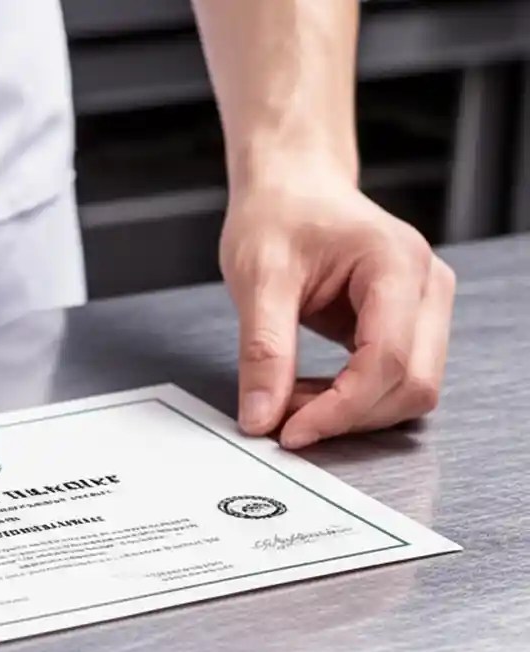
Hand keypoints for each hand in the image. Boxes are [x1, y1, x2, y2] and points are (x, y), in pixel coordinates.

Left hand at [220, 168, 455, 448]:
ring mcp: (425, 306)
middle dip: (348, 414)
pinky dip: (352, 398)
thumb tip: (261, 416)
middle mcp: (426, 285)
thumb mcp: (257, 277)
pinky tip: (306, 391)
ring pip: (411, 389)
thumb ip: (262, 351)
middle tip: (283, 420)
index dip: (341, 408)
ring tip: (288, 401)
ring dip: (352, 411)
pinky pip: (394, 379)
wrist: (291, 187)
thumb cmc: (279, 213)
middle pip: (413, 383)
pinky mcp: (409, 324)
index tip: (291, 431)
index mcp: (396, 263)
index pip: (388, 360)